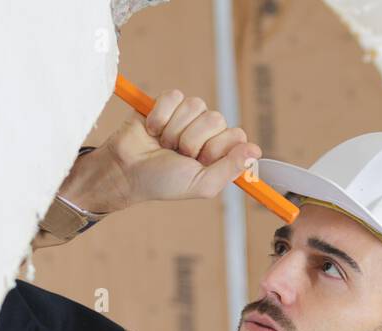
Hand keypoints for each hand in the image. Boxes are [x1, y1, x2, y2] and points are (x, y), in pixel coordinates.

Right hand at [100, 89, 262, 206]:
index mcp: (219, 152)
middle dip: (192, 141)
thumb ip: (230, 168)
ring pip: (195, 106)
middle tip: (177, 154)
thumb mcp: (202, 184)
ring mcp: (187, 116)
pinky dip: (159, 116)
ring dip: (174, 130)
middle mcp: (207, 132)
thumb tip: (256, 150)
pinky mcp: (167, 102)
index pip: (237, 135)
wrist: (126, 171)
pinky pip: (174, 96)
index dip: (217, 148)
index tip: (200, 162)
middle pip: (216, 119)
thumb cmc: (163, 182)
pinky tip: (152, 129)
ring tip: (163, 144)